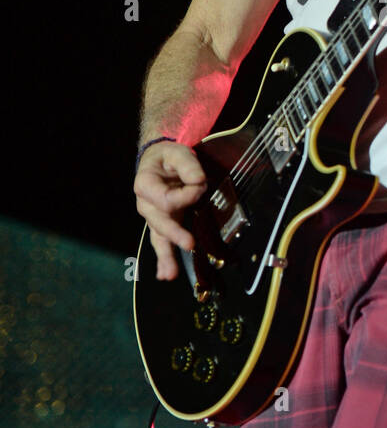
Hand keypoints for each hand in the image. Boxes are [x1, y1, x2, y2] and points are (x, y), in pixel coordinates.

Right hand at [134, 141, 206, 280]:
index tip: (201, 184)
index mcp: (145, 184)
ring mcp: (152, 216)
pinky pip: (160, 242)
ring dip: (165, 256)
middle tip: (190, 244)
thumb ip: (188, 165)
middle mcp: (145, 204)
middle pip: (159, 222)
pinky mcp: (162, 223)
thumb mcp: (178, 153)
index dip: (186, 196)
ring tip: (170, 274)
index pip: (166, 199)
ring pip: (157, 238)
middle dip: (175, 234)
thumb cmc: (167, 157)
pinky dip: (163, 259)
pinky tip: (166, 274)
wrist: (158, 160)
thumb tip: (198, 180)